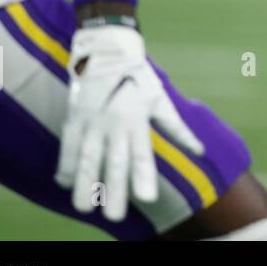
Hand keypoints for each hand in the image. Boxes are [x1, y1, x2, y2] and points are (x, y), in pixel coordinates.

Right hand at [55, 25, 203, 220]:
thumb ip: (178, 129)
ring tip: (84, 207)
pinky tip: (64, 183)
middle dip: (114, 191)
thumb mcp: (161, 100)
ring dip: (84, 184)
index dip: (143, 176)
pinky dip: (66, 164)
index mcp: (138, 121)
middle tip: (114, 216)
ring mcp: (92, 121)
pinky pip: (69, 145)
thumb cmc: (139, 77)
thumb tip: (201, 151)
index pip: (141, 155)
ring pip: (88, 158)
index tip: (147, 198)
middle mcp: (115, 124)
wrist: (108, 49)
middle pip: (114, 163)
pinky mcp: (75, 117)